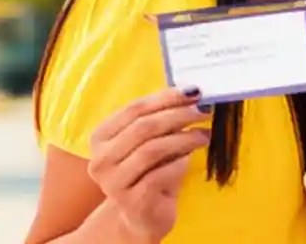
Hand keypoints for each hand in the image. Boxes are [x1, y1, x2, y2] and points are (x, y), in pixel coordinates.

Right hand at [86, 86, 210, 241]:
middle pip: (144, 127)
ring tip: (205, 135)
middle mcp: (100, 159)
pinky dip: (180, 163)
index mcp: (101, 137)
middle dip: (179, 115)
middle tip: (204, 112)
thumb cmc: (150, 170)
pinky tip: (190, 160)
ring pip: (152, 149)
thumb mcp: (152, 141)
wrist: (142, 213)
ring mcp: (113, 183)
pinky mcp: (132, 201)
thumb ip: (163, 118)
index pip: (134, 109)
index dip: (166, 98)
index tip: (194, 91)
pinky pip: (161, 174)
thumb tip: (192, 93)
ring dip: (184, 139)